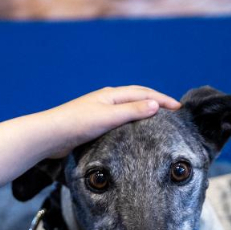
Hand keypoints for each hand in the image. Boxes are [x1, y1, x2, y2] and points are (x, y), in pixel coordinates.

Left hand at [39, 85, 180, 157]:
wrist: (50, 135)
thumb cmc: (77, 124)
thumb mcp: (108, 117)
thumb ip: (132, 111)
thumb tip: (156, 105)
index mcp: (111, 95)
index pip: (143, 94)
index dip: (162, 99)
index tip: (179, 108)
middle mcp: (107, 100)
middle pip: (137, 97)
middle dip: (156, 102)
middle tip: (173, 111)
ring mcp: (100, 111)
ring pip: (128, 108)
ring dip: (144, 111)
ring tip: (158, 120)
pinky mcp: (94, 124)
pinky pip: (119, 120)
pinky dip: (132, 122)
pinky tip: (134, 132)